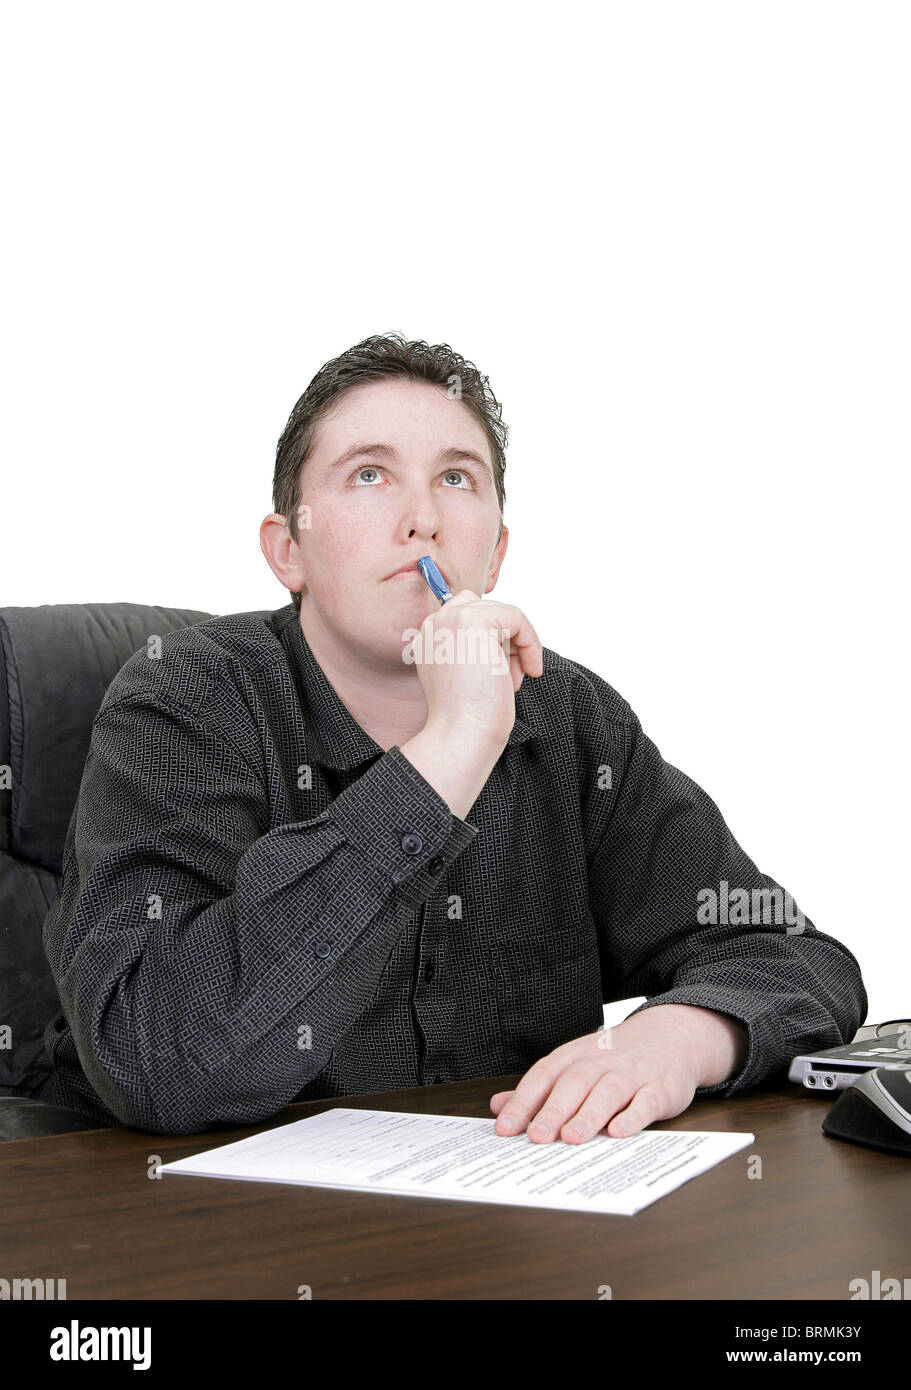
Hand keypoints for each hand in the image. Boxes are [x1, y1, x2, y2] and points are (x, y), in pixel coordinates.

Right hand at [405, 589, 542, 749]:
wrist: (462, 736)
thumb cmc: (468, 719)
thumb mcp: (466, 678)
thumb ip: (473, 651)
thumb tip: (502, 642)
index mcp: (429, 641)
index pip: (467, 617)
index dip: (494, 640)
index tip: (502, 671)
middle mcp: (433, 626)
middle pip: (486, 610)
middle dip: (507, 642)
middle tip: (510, 675)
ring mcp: (450, 619)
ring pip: (503, 613)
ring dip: (518, 646)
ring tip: (512, 679)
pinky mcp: (473, 619)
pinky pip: (516, 617)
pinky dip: (531, 642)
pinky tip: (529, 669)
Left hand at [489, 1005, 747, 1143]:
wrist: (670, 1037)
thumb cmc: (614, 1059)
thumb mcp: (575, 1065)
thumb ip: (537, 1089)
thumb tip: (497, 1105)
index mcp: (574, 1057)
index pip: (543, 1076)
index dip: (523, 1101)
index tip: (504, 1127)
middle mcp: (600, 1063)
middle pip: (573, 1084)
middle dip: (553, 1110)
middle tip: (536, 1137)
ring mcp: (630, 1074)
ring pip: (607, 1092)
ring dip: (588, 1115)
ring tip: (570, 1138)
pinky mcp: (658, 1088)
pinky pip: (645, 1101)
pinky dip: (632, 1116)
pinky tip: (619, 1131)